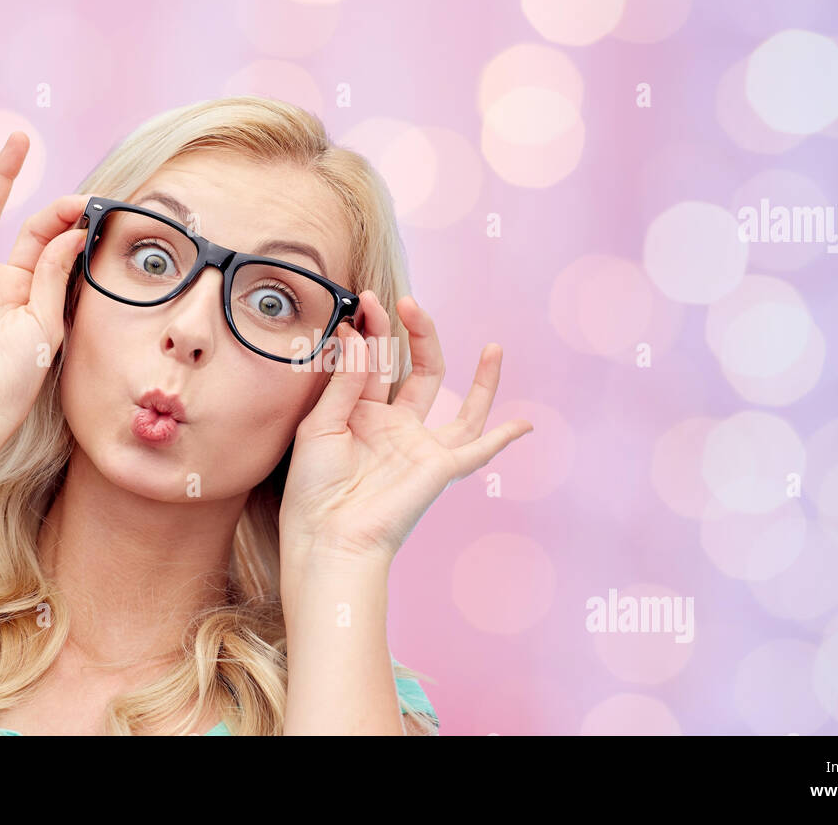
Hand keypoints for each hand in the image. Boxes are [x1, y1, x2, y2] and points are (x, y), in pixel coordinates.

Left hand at [278, 291, 533, 570]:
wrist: (328, 538)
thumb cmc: (312, 490)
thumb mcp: (320, 425)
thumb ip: (345, 381)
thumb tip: (362, 336)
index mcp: (361, 414)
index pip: (376, 361)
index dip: (374, 329)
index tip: (365, 300)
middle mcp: (395, 427)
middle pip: (418, 371)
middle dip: (415, 334)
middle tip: (407, 301)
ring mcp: (421, 447)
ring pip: (461, 406)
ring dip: (480, 378)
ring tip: (493, 346)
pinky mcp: (441, 469)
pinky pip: (480, 451)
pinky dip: (504, 438)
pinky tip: (525, 424)